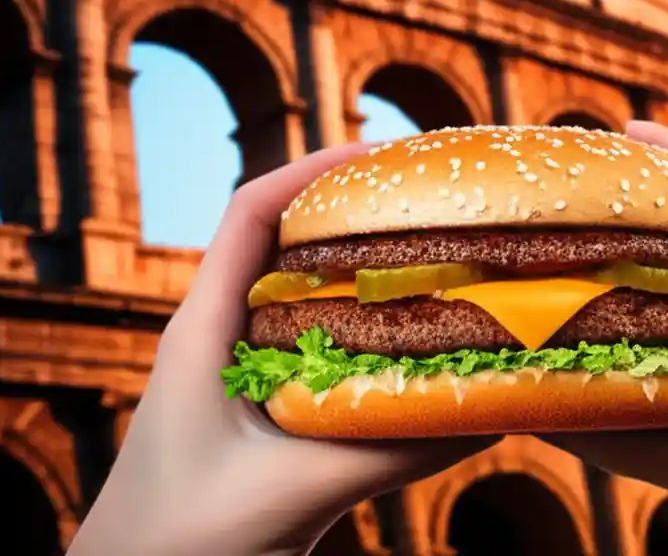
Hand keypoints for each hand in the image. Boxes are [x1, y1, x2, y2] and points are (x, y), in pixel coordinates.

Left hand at [69, 144, 496, 555]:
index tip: (382, 151)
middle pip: (284, 245)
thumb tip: (486, 410)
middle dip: (352, 213)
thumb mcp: (291, 489)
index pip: (250, 214)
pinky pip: (321, 356)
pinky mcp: (263, 417)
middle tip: (427, 200)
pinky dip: (367, 340)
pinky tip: (417, 349)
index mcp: (202, 332)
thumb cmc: (180, 543)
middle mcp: (219, 340)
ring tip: (435, 259)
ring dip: (363, 276)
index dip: (311, 170)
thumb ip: (386, 450)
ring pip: (306, 301)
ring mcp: (240, 378)